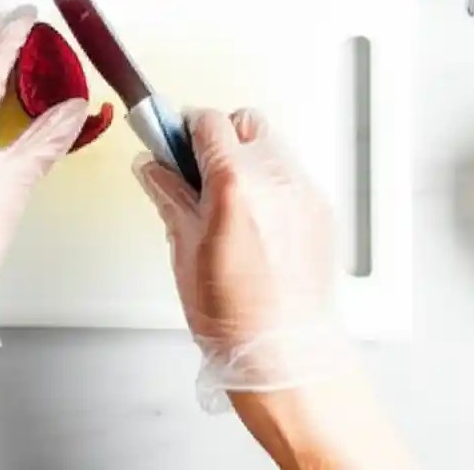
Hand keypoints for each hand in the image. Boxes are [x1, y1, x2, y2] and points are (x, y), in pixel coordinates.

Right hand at [134, 109, 352, 410]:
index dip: (183, 130)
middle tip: (199, 170)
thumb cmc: (233, 313)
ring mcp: (304, 192)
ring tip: (229, 201)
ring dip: (247, 158)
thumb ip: (168, 195)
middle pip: (247, 122)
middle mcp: (276, 178)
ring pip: (273, 146)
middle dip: (221, 138)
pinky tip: (255, 220)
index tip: (170, 144)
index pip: (207, 121)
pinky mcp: (320, 210)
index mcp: (235, 183)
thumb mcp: (183, 247)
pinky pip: (292, 176)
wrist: (282, 351)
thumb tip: (152, 167)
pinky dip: (271, 184)